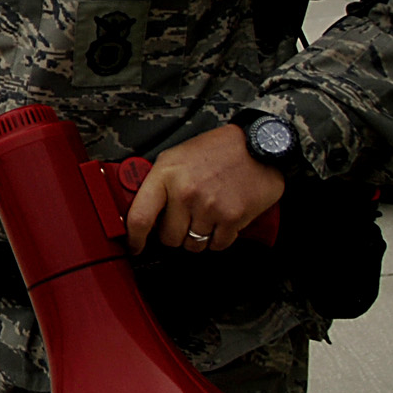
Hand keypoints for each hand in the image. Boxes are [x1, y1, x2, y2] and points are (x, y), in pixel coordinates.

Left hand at [124, 124, 284, 254]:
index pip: (139, 217)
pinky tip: (221, 219)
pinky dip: (218, 238)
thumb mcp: (176, 157)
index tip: (134, 245)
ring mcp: (209, 206)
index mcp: (166, 175)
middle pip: (168, 238)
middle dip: (174, 233)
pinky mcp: (232, 217)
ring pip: (193, 244)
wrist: (258, 146)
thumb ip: (157, 184)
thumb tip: (138, 209)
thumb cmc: (216, 151)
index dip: (134, 238)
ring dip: (197, 237)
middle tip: (184, 219)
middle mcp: (186, 192)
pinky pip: (217, 245)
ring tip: (205, 215)